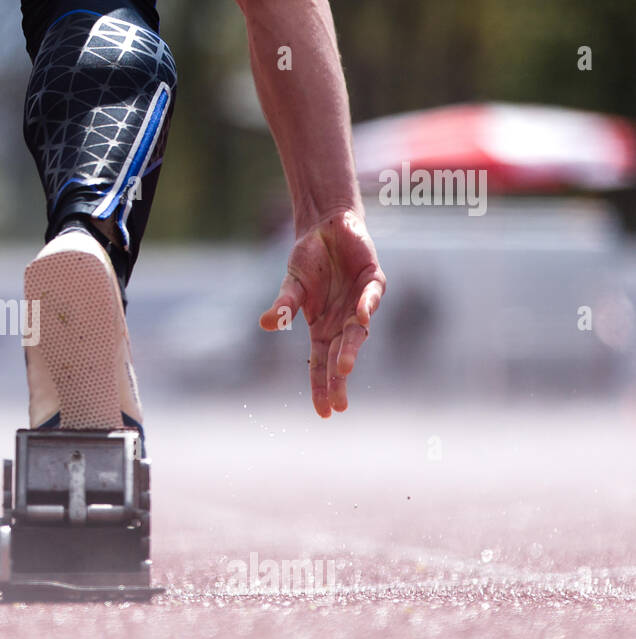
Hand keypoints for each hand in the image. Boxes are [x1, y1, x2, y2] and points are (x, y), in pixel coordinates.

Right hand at [259, 209, 385, 417]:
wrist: (329, 226)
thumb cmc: (309, 260)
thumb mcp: (291, 284)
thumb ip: (283, 305)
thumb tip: (265, 324)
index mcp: (322, 328)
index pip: (321, 364)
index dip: (322, 387)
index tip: (324, 412)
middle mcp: (343, 321)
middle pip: (339, 356)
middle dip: (338, 380)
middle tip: (338, 404)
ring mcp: (360, 303)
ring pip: (357, 333)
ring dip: (350, 350)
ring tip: (343, 369)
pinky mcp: (374, 281)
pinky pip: (371, 296)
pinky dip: (366, 306)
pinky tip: (360, 317)